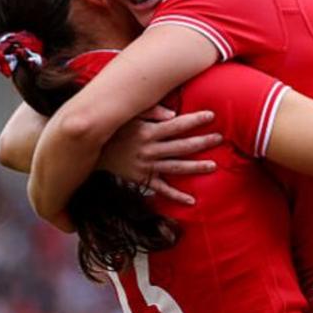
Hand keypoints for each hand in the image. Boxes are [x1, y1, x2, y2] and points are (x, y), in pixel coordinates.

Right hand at [99, 106, 222, 204]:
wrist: (93, 151)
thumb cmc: (115, 129)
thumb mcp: (129, 116)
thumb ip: (151, 111)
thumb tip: (173, 113)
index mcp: (148, 132)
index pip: (176, 125)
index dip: (194, 120)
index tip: (212, 115)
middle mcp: (149, 149)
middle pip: (181, 146)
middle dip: (202, 142)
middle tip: (220, 138)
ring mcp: (147, 166)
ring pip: (176, 167)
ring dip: (195, 167)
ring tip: (214, 166)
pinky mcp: (142, 179)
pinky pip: (162, 189)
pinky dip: (176, 196)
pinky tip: (192, 200)